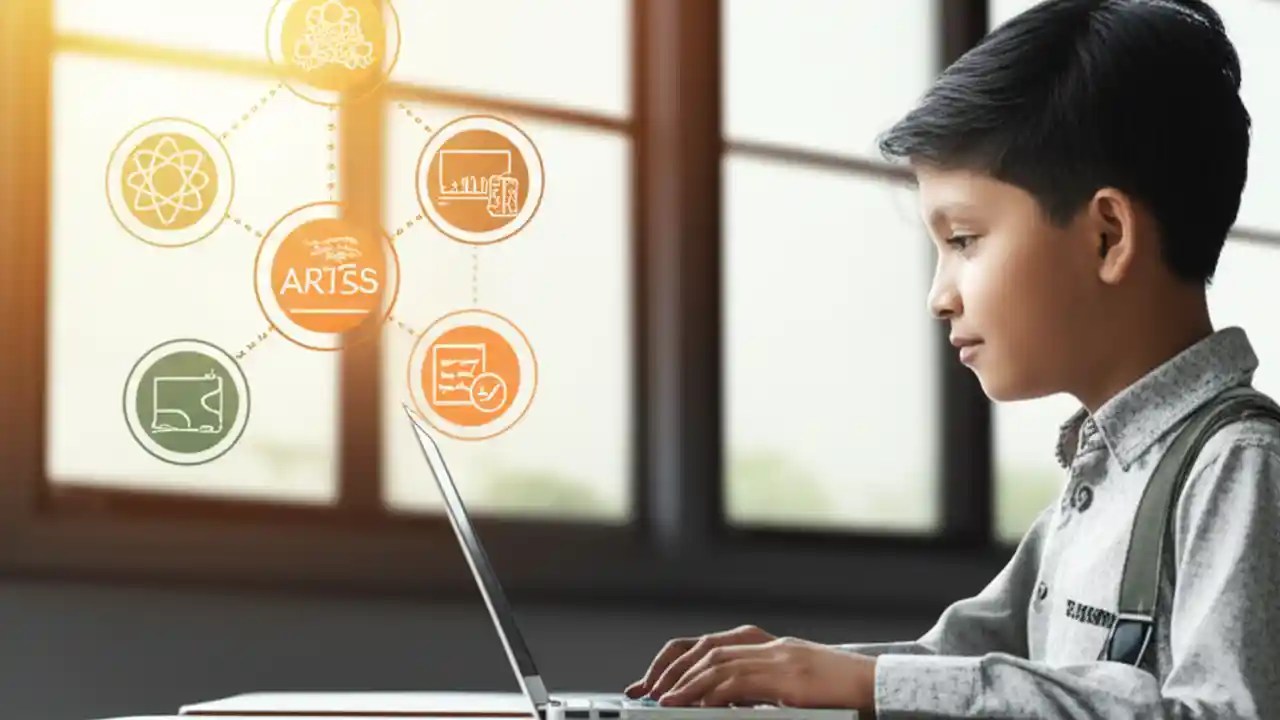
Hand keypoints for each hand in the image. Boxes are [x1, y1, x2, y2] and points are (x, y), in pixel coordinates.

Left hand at [653, 637, 876, 711]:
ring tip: (663, 699)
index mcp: (770, 647)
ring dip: (686, 682)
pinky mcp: (788, 678)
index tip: (657, 680)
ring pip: (718, 663)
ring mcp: (779, 659)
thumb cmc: (840, 692)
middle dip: (674, 670)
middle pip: (708, 650)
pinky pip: (739, 682)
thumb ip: (762, 689)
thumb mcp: (795, 687)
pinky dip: (711, 692)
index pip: (712, 645)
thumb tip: (725, 702)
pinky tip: (695, 703)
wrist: (879, 686)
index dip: (680, 660)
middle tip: (649, 690)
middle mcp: (770, 647)